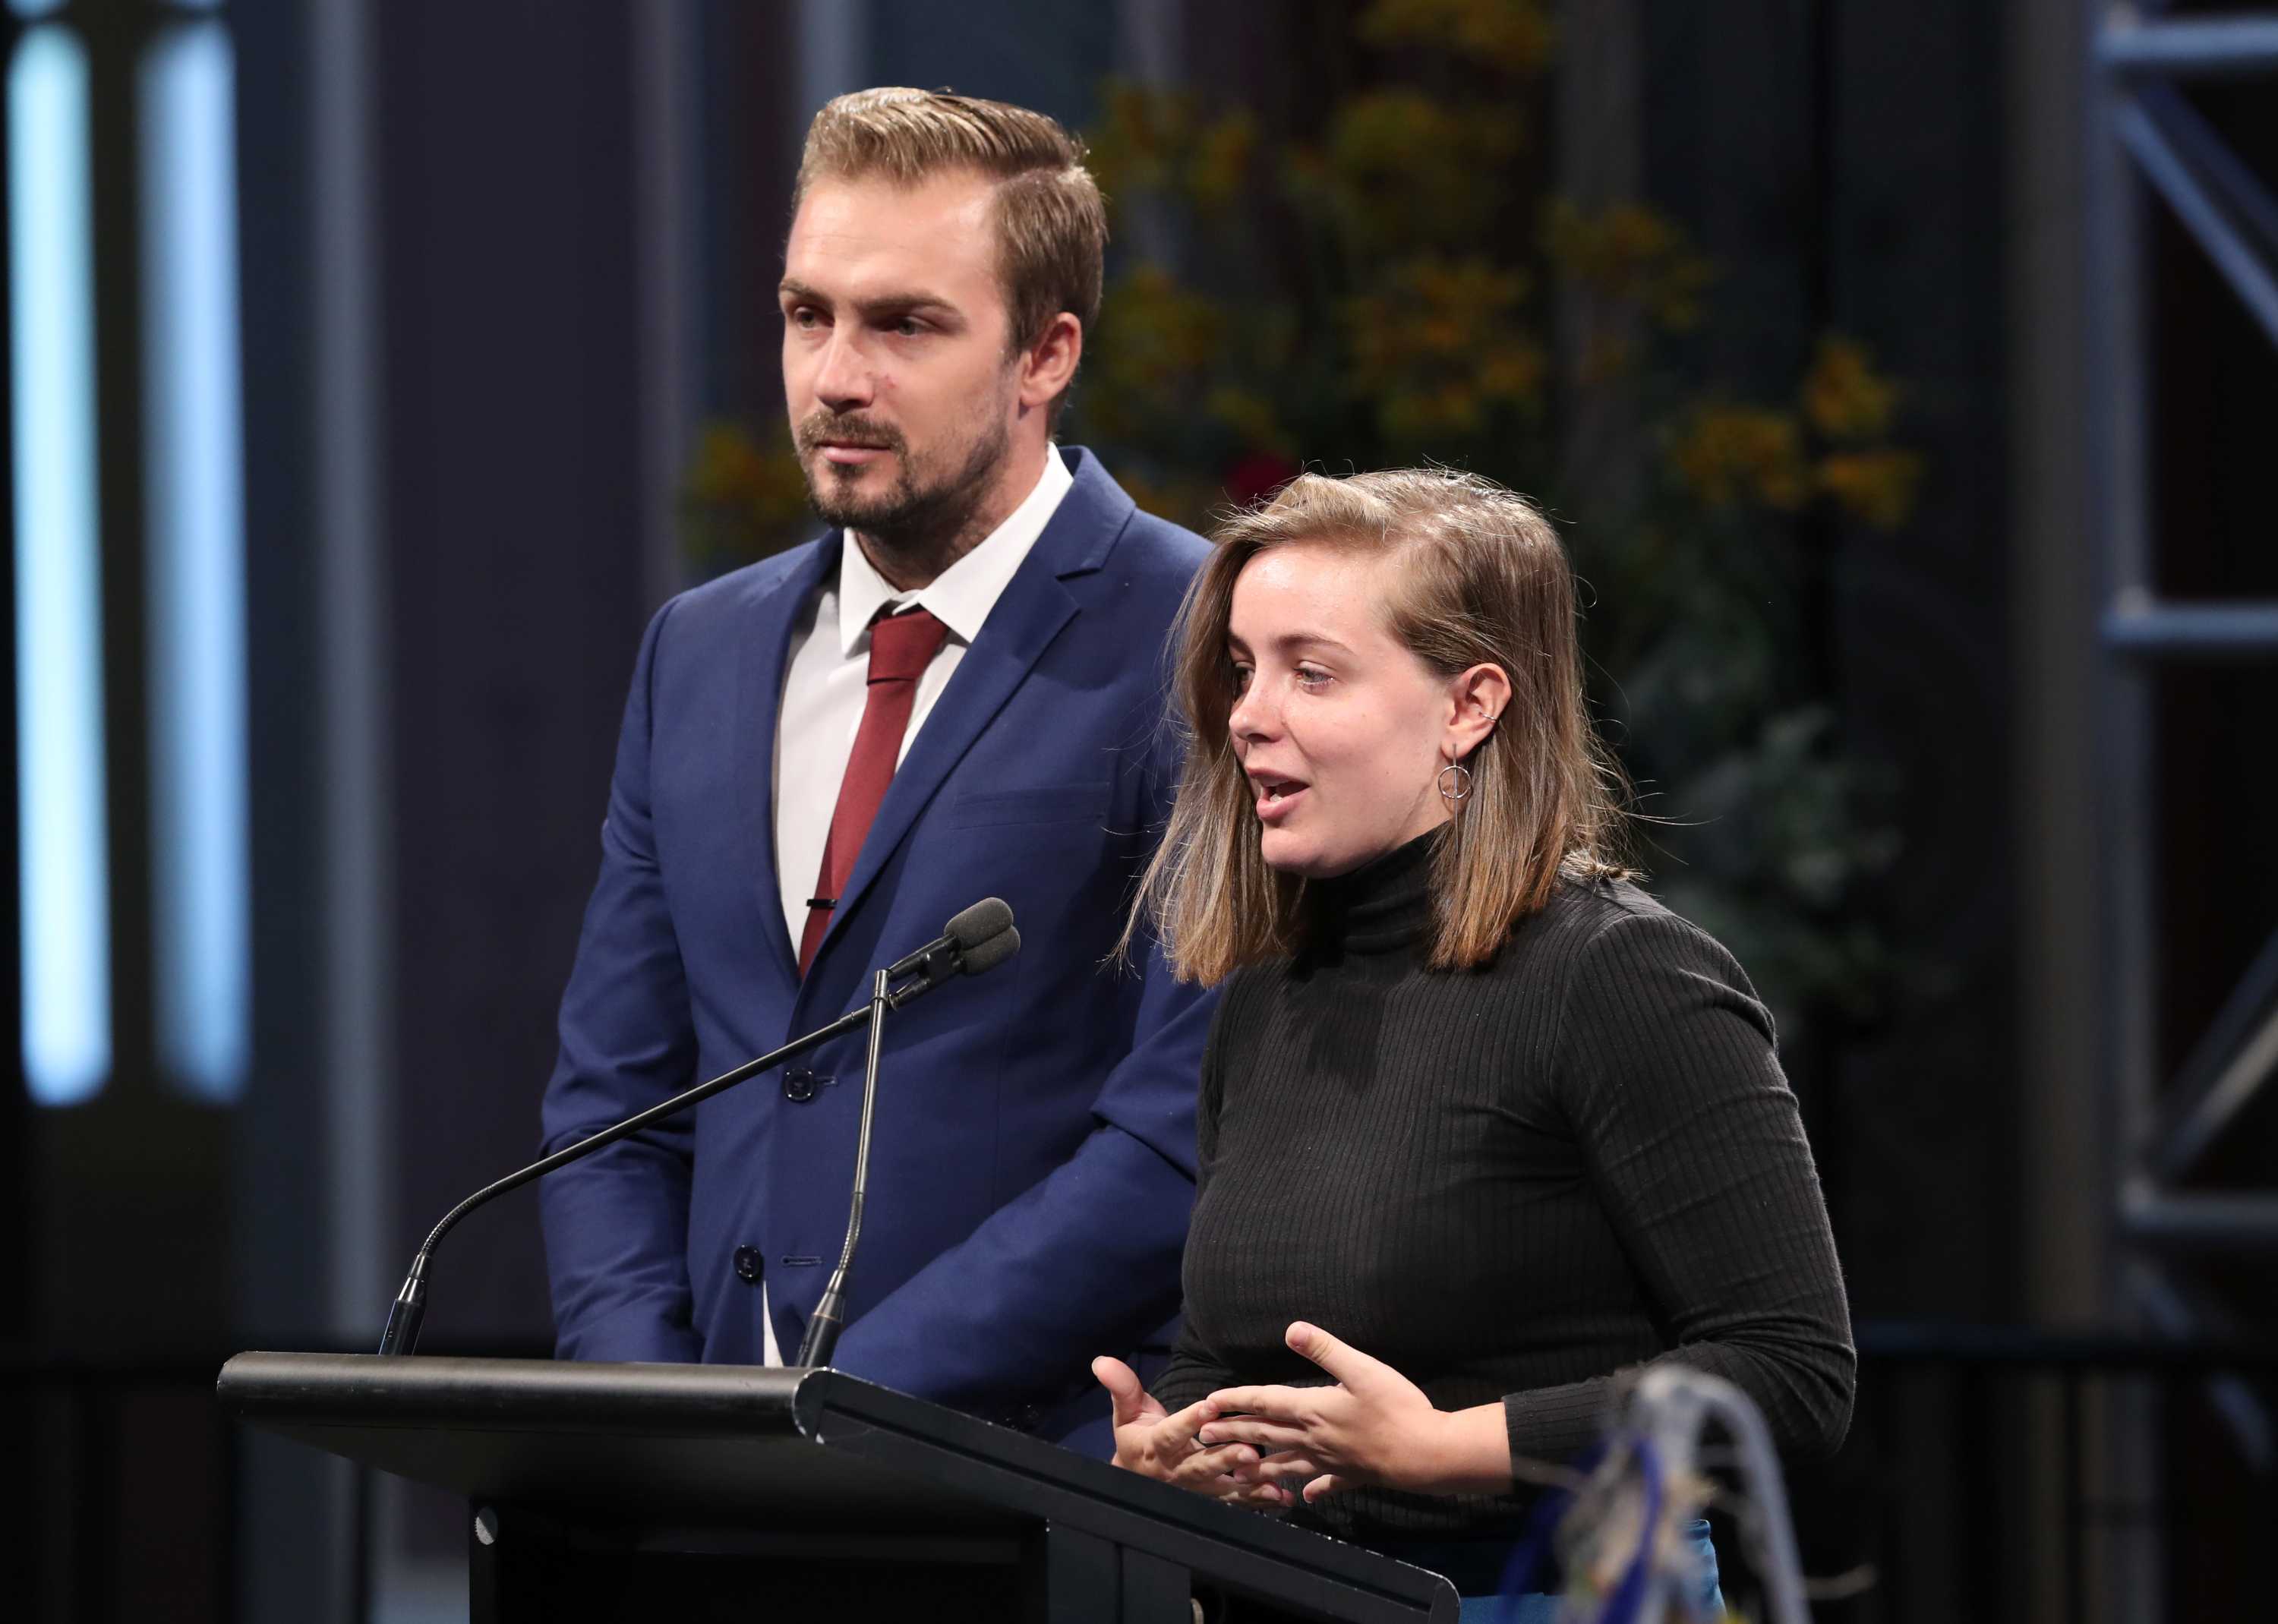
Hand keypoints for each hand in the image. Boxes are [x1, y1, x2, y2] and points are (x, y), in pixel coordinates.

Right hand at [1091, 1356, 1285, 1507]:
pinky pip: (1236, 1503)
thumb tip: (1102, 1360)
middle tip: (1250, 1451)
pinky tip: (1281, 1497)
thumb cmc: (1138, 1436)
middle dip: (1225, 1460)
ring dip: (1247, 1487)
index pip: (1172, 1434)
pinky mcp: (1212, 1500)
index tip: (1209, 1407)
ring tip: (1271, 1483)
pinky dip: (1258, 1501)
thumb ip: (1122, 1387)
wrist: (1138, 1478)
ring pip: (1222, 1490)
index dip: (1189, 1422)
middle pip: (1201, 1467)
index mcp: (1155, 1448)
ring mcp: (1195, 1492)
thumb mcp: (1127, 1412)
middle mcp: (1176, 1473)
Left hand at [1196, 1323, 1509, 1503]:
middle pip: (1266, 1433)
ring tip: (1235, 1471)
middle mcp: (1314, 1438)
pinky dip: (1311, 1489)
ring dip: (1258, 1465)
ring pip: (1286, 1463)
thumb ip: (1326, 1350)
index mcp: (1313, 1409)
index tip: (1208, 1403)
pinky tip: (1303, 1496)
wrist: (1426, 1454)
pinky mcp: (1351, 1475)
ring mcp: (1331, 1461)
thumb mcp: (1362, 1368)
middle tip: (1203, 1436)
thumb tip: (1291, 1329)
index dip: (1236, 1400)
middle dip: (1233, 1432)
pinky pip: (1325, 1484)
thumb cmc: (1395, 1407)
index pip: (1265, 1402)